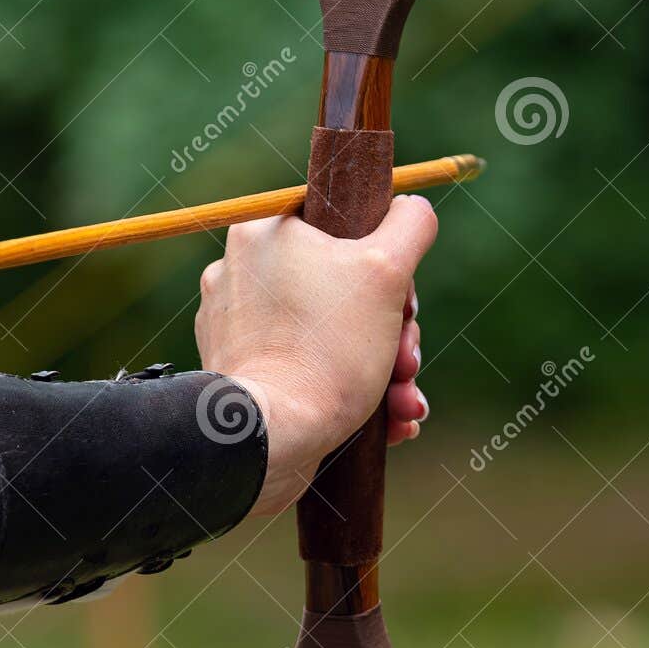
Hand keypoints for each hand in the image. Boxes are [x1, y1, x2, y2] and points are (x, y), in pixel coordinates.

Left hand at [196, 196, 437, 516]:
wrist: (268, 440)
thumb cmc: (327, 350)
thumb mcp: (387, 271)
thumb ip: (409, 225)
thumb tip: (414, 208)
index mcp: (263, 234)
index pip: (343, 230)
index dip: (386, 266)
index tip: (404, 306)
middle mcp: (239, 274)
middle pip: (342, 290)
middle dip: (392, 332)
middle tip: (408, 364)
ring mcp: (234, 328)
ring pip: (330, 336)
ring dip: (382, 370)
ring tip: (404, 405)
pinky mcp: (240, 375)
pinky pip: (305, 371)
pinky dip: (347, 393)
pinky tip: (386, 423)